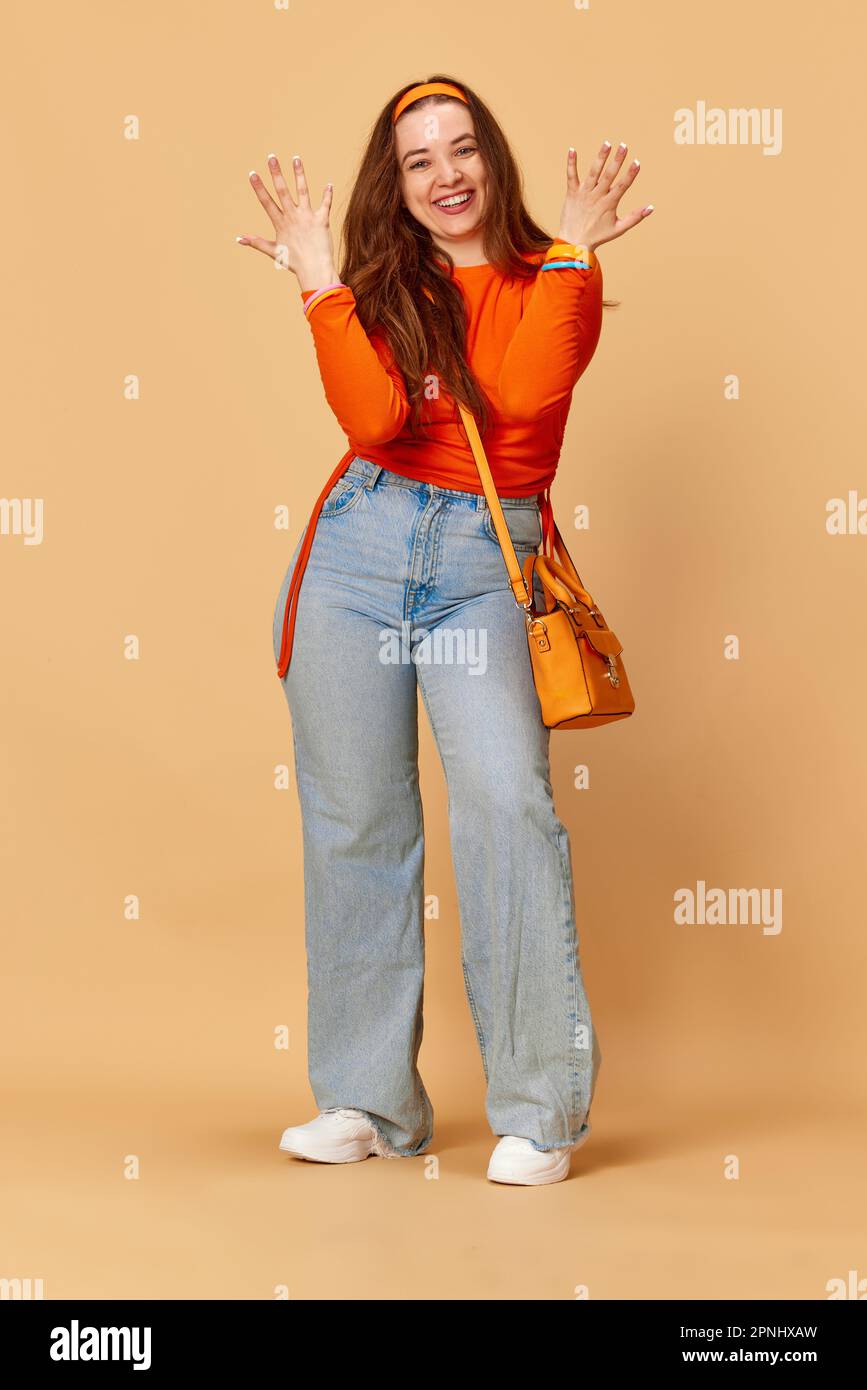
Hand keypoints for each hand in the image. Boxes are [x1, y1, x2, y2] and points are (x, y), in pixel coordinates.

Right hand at [237, 154, 336, 289]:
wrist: (314, 271)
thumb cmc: (294, 263)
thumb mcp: (273, 252)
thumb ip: (256, 242)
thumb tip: (239, 238)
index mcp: (281, 223)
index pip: (267, 202)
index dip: (259, 188)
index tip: (252, 174)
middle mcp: (293, 217)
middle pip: (282, 191)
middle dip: (276, 173)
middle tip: (272, 157)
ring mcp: (307, 217)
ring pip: (302, 191)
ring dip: (299, 174)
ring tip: (296, 158)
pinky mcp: (322, 221)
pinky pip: (325, 204)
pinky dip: (327, 194)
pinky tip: (329, 184)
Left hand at [557, 141, 652, 251]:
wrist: (573, 243)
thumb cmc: (598, 236)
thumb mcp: (618, 229)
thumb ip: (635, 217)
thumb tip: (651, 207)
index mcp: (609, 204)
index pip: (622, 186)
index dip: (630, 174)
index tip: (637, 162)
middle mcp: (596, 196)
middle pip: (609, 175)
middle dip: (617, 160)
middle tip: (624, 145)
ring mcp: (584, 193)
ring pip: (593, 172)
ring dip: (600, 157)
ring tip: (607, 143)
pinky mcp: (572, 193)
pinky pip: (571, 176)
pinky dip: (571, 163)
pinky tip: (572, 150)